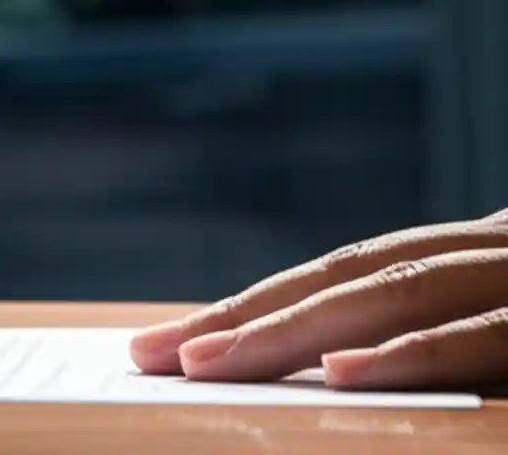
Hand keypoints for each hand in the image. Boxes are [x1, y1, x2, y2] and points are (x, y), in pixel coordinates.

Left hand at [129, 215, 507, 388]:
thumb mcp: (501, 319)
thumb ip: (428, 332)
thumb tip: (323, 368)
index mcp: (462, 258)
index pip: (334, 280)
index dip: (245, 309)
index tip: (158, 345)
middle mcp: (482, 255)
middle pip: (342, 281)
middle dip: (243, 319)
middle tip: (156, 354)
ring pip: (392, 295)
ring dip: (295, 330)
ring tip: (211, 361)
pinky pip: (479, 335)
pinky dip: (406, 352)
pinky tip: (340, 373)